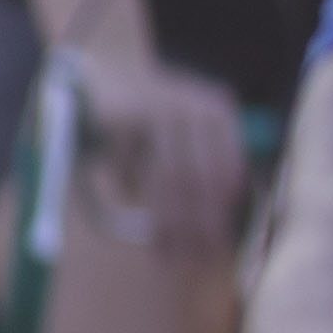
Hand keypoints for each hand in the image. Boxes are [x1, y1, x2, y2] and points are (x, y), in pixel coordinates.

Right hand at [75, 52, 255, 258]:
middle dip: (193, 226)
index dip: (220, 214)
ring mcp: (159, 106)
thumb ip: (203, 170)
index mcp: (219, 110)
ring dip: (164, 219)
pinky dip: (127, 181)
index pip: (224, 173)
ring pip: (166, 176)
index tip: (217, 251)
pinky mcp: (124, 112)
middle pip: (197, 180)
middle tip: (189, 264)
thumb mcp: (187, 135)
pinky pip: (127, 161)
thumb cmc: (153, 116)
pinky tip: (128, 192)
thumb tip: (218, 227)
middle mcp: (194, 105)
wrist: (108, 69)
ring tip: (164, 251)